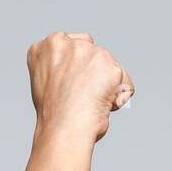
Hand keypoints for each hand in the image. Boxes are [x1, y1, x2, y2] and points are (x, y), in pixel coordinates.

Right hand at [26, 31, 133, 147]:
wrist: (62, 128)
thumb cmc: (54, 116)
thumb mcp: (47, 83)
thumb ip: (62, 68)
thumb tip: (81, 72)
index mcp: (45, 47)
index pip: (74, 43)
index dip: (79, 67)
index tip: (74, 84)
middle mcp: (66, 44)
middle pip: (95, 53)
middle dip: (96, 72)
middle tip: (83, 97)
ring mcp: (88, 52)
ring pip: (111, 68)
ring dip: (107, 87)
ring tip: (90, 105)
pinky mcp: (110, 65)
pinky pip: (126, 84)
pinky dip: (120, 99)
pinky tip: (103, 107)